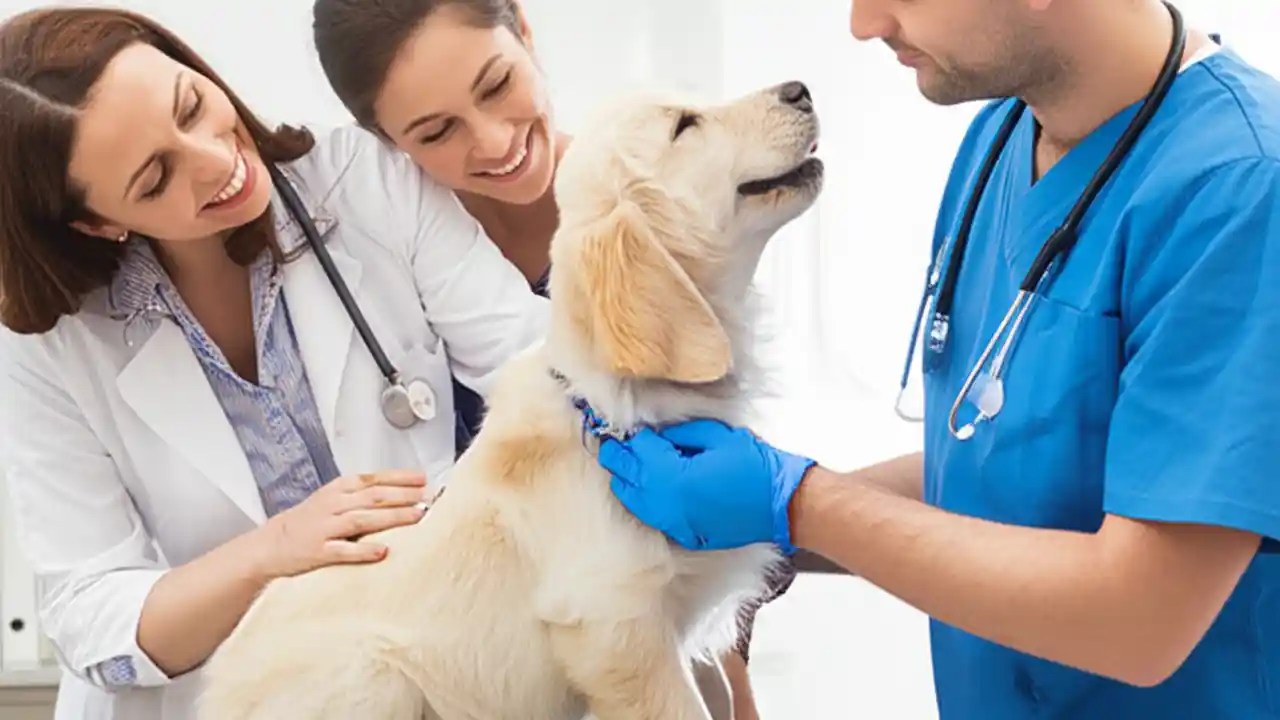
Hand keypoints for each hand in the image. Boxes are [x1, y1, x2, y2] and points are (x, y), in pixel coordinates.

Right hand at [249, 469, 428, 578]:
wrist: (271, 545)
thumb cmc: (311, 521)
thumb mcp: (335, 499)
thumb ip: (365, 496)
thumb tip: (407, 493)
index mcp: (339, 489)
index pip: (373, 478)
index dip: (400, 478)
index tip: (424, 479)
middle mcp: (333, 504)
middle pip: (373, 496)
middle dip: (404, 495)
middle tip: (429, 498)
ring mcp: (325, 528)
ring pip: (362, 519)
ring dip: (392, 517)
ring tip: (417, 517)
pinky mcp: (318, 552)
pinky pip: (343, 550)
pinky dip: (363, 550)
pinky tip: (383, 550)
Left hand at [599, 419, 814, 553]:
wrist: (781, 505)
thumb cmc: (754, 465)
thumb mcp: (715, 436)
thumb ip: (677, 434)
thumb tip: (650, 433)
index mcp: (671, 477)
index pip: (633, 451)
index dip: (620, 434)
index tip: (604, 422)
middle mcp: (665, 504)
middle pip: (625, 476)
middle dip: (617, 456)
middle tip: (612, 438)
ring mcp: (672, 523)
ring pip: (632, 498)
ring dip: (628, 478)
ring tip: (630, 458)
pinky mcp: (682, 533)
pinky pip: (650, 513)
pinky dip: (644, 497)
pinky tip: (650, 482)